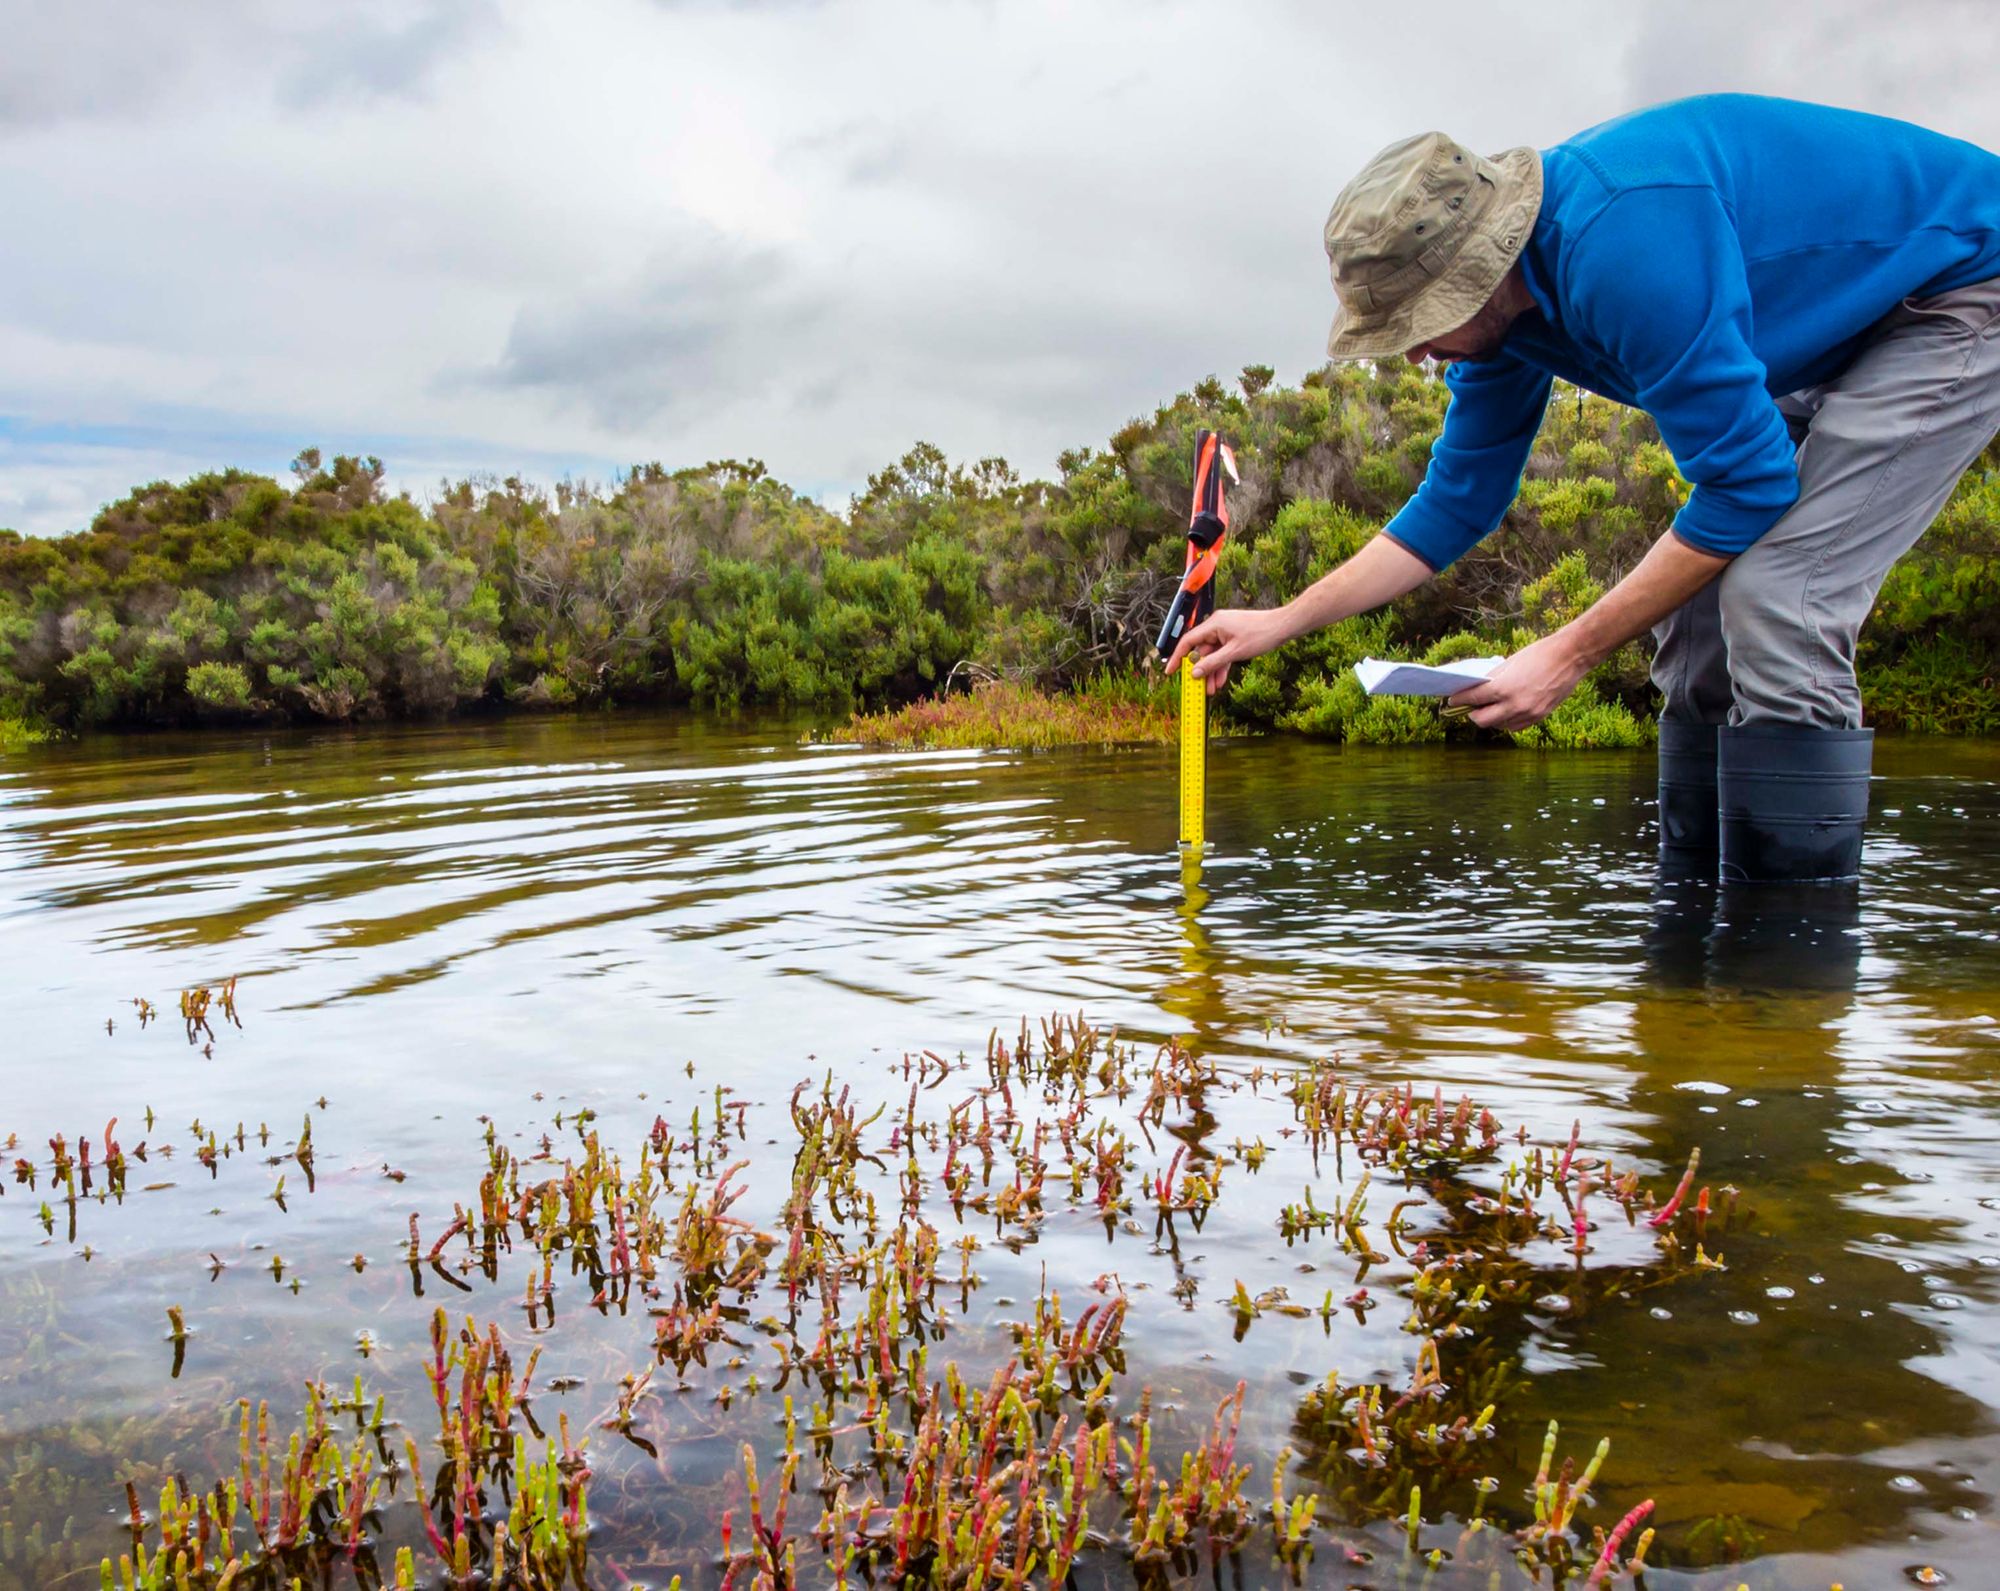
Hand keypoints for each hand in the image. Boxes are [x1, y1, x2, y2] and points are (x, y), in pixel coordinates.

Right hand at [1162, 607, 1289, 694]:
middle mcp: (1217, 627)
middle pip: (1201, 652)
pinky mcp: (1234, 638)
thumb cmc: (1261, 634)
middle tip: (1197, 689)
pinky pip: (1222, 654)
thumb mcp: (1234, 653)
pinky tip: (1220, 682)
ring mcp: (1226, 633)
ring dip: (1211, 672)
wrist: (1283, 626)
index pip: (1188, 642)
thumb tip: (1194, 673)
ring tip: (1211, 690)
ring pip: (1212, 655)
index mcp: (1213, 624)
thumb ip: (1213, 663)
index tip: (1170, 672)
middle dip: (1200, 671)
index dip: (1178, 658)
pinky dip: (1221, 667)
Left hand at [1447, 633, 1592, 730]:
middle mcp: (1515, 705)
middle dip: (1472, 714)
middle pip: (1482, 720)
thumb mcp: (1510, 663)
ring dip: (1490, 719)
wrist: (1571, 656)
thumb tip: (1477, 688)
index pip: (1473, 699)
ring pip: (1499, 725)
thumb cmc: (1539, 654)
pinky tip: (1505, 712)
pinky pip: (1515, 726)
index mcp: (1504, 688)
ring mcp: (1528, 713)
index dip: (1459, 699)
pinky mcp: (1539, 717)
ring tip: (1487, 708)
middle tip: (1468, 707)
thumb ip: (1492, 679)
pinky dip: (1506, 721)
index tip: (1451, 699)